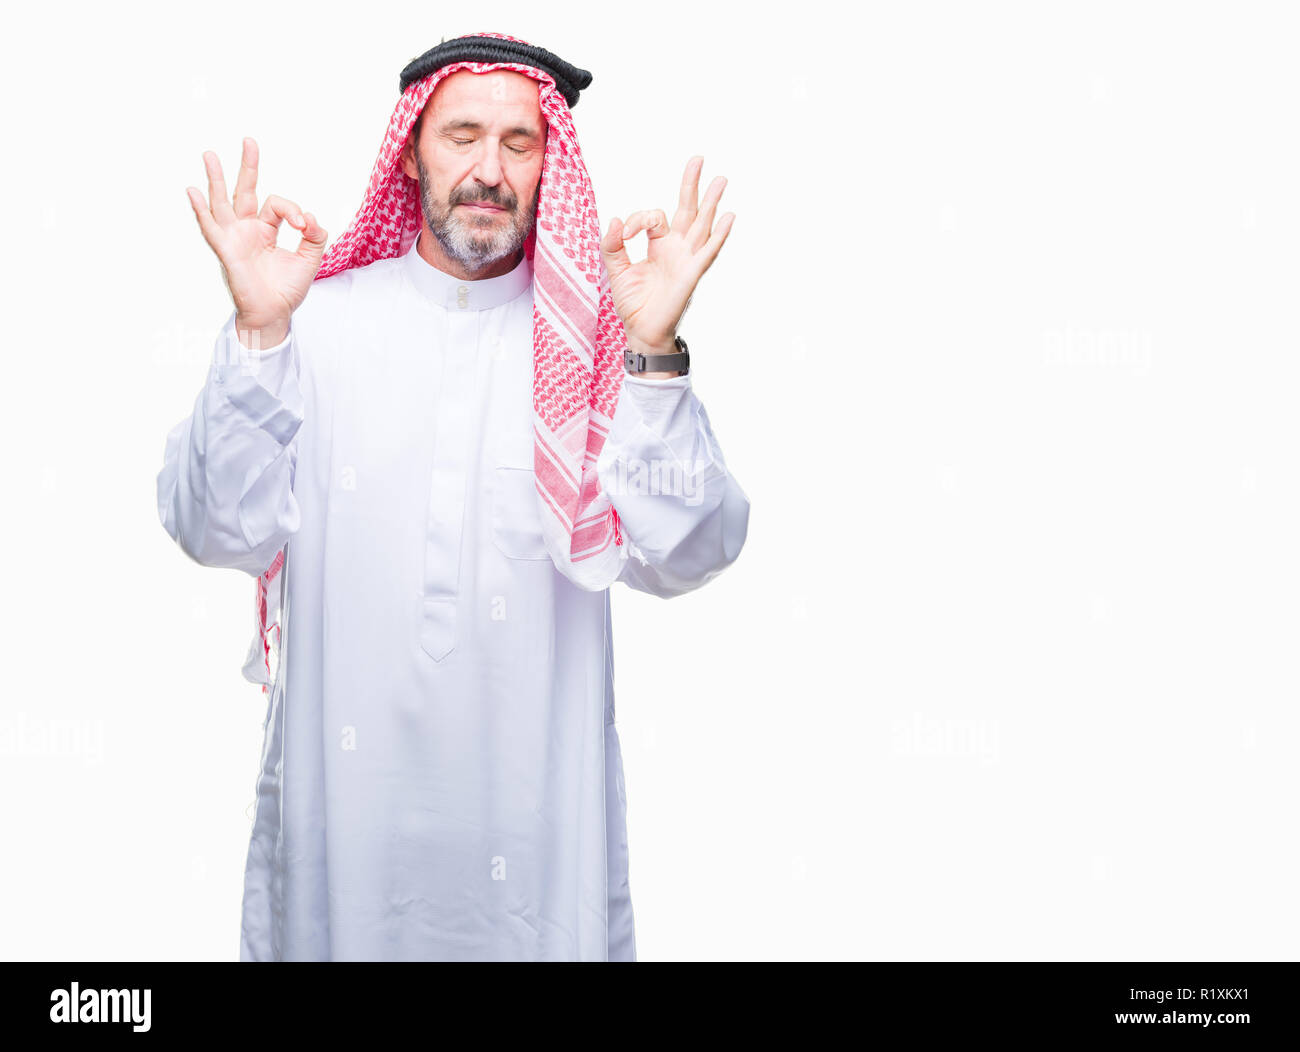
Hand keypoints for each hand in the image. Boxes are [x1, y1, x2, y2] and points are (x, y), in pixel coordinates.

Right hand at [185, 137, 326, 346]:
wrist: (274, 315)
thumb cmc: (286, 289)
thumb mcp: (310, 260)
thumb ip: (315, 236)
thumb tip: (310, 216)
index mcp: (266, 229)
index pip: (278, 206)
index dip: (294, 210)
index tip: (305, 226)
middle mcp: (247, 229)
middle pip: (245, 191)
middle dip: (248, 166)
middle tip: (249, 140)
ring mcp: (234, 238)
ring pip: (223, 202)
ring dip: (216, 178)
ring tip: (210, 154)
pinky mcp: (226, 250)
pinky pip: (211, 228)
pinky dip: (201, 210)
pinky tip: (193, 191)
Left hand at [599, 156, 734, 365]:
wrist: (642, 332)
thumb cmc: (633, 303)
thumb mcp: (616, 270)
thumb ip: (612, 245)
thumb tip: (616, 219)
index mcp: (660, 245)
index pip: (655, 216)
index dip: (638, 218)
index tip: (625, 232)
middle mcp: (677, 248)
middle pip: (688, 210)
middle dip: (692, 184)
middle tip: (698, 158)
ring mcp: (687, 260)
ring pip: (702, 224)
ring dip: (712, 202)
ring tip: (722, 179)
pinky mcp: (691, 274)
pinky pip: (708, 252)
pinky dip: (719, 235)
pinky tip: (729, 217)